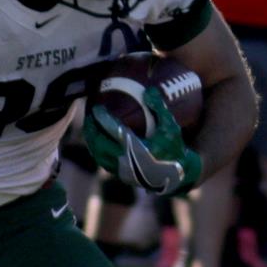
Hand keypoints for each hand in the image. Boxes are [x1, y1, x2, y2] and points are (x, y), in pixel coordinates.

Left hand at [84, 86, 201, 195]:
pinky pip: (103, 162)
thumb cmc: (174, 149)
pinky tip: (97, 143)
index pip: (112, 129)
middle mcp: (126, 159)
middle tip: (88, 117)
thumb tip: (148, 90)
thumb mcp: (170, 127)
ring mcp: (122, 169)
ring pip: (98, 154)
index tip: (96, 108)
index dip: (102, 118)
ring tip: (90, 129)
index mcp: (136, 147)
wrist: (177, 176)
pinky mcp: (122, 176)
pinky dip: (97, 152)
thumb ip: (159, 108)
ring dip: (92, 141)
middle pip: (99, 143)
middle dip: (91, 129)